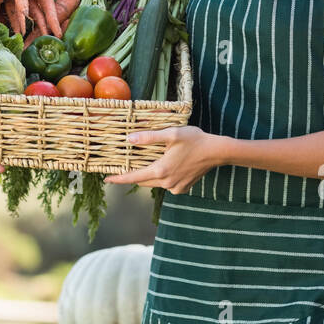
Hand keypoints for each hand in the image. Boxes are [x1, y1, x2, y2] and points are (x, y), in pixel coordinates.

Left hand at [104, 125, 221, 193]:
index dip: (119, 178)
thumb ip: (149, 138)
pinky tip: (170, 165)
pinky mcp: (183, 188)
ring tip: (151, 162)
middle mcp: (166, 183)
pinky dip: (164, 177)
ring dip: (151, 174)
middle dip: (134, 175)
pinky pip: (167, 184)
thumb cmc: (194, 140)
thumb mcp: (170, 134)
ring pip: (156, 182)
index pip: (134, 177)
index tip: (107, 180)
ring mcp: (176, 187)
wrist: (216, 152)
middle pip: (143, 181)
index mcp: (160, 170)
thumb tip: (129, 139)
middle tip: (124, 168)